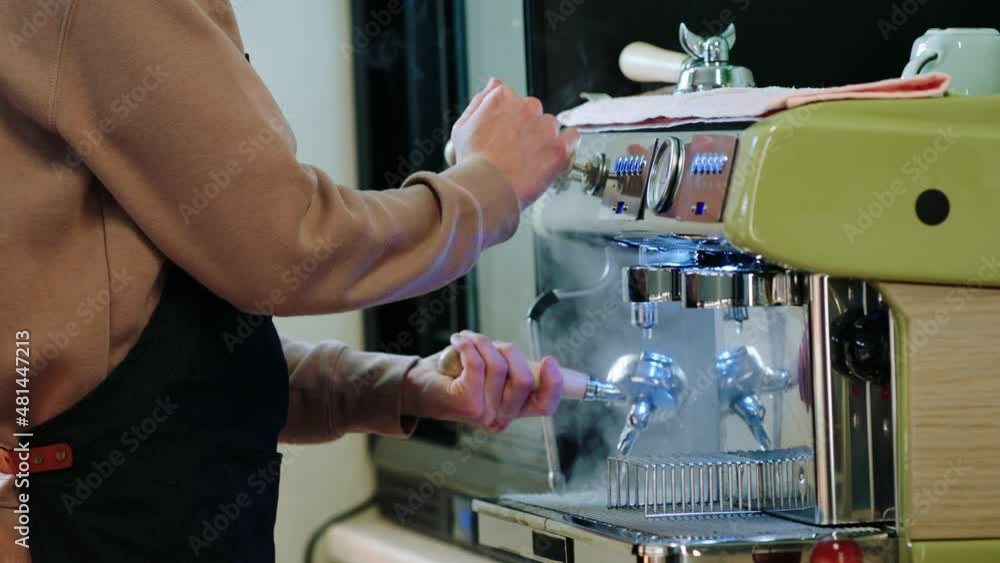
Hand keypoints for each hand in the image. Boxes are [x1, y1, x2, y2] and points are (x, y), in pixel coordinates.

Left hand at [402, 331, 563, 431]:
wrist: (418, 385)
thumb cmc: (456, 375)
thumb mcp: (492, 371)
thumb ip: (514, 368)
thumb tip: (543, 362)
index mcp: (513, 410)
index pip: (546, 404)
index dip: (555, 383)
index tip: (550, 361)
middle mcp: (501, 417)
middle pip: (524, 380)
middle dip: (509, 350)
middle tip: (492, 344)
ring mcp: (484, 412)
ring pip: (499, 365)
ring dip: (483, 342)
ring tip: (468, 339)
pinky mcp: (467, 402)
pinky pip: (477, 362)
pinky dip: (467, 344)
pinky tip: (459, 340)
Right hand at [451, 78, 579, 209]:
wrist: (485, 189)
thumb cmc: (472, 162)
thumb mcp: (463, 126)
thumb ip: (481, 100)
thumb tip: (494, 83)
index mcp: (503, 98)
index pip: (513, 99)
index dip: (509, 119)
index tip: (505, 134)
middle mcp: (526, 107)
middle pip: (533, 111)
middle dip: (526, 127)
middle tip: (515, 150)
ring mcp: (545, 128)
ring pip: (551, 125)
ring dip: (544, 138)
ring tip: (529, 159)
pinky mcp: (559, 148)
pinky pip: (573, 137)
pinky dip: (567, 144)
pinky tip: (554, 154)